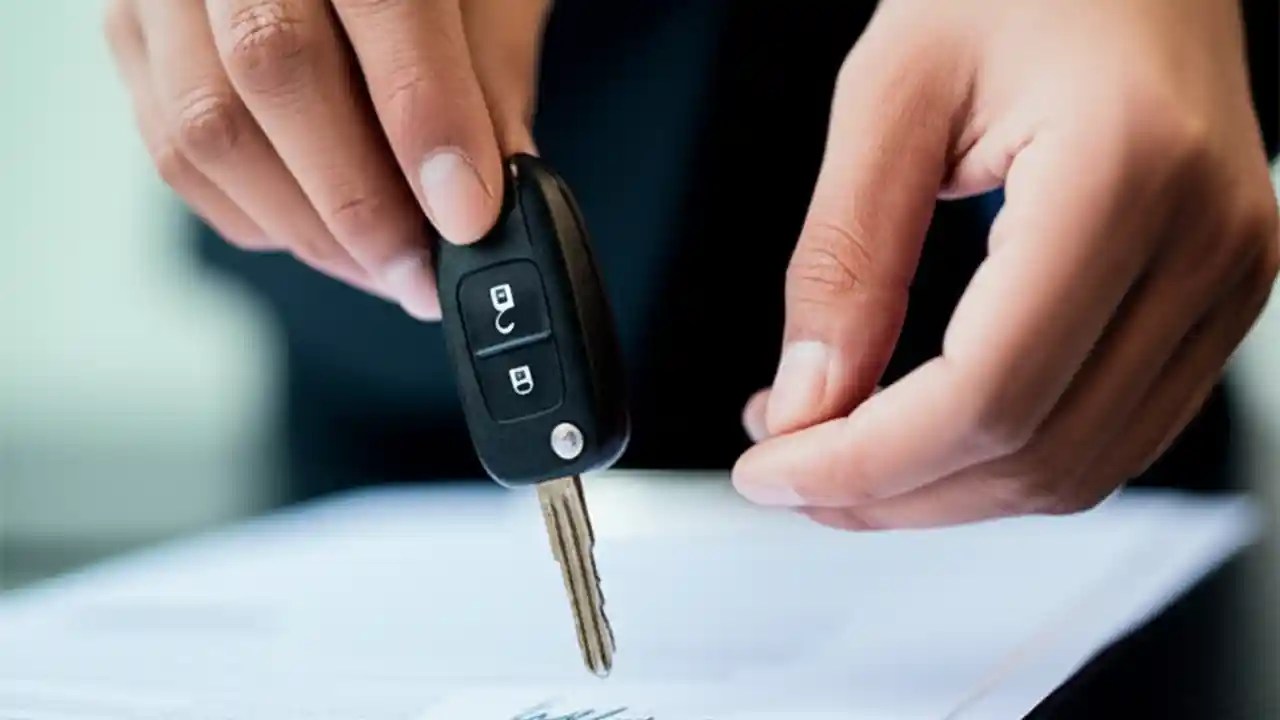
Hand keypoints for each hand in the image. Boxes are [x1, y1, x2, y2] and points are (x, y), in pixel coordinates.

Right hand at [105, 0, 549, 318]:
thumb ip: (488, 73)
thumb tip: (491, 196)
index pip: (383, 4)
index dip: (426, 121)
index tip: (466, 215)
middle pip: (273, 70)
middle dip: (359, 201)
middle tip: (422, 271)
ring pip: (207, 127)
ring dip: (307, 228)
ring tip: (384, 268)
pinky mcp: (134, 32)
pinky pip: (175, 151)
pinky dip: (258, 215)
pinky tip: (322, 233)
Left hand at [734, 0, 1279, 528]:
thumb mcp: (895, 90)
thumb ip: (846, 256)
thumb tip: (805, 402)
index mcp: (1123, 174)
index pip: (985, 393)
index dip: (863, 461)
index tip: (772, 469)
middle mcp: (1204, 244)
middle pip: (1033, 455)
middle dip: (889, 493)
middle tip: (789, 473)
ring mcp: (1227, 281)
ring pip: (1078, 468)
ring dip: (942, 493)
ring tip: (839, 456)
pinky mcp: (1215, 299)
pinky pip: (1110, 431)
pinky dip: (1002, 460)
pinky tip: (923, 436)